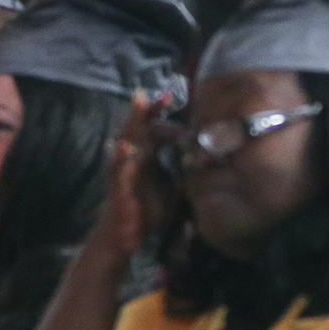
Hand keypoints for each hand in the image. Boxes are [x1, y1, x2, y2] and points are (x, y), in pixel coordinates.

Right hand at [90, 93, 177, 261]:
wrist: (124, 238)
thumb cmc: (148, 210)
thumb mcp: (172, 186)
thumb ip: (184, 170)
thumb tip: (211, 157)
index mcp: (145, 157)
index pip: (151, 128)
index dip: (158, 112)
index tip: (170, 95)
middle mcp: (132, 160)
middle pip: (137, 128)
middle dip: (145, 109)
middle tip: (152, 91)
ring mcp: (122, 173)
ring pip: (126, 141)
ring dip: (133, 122)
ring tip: (140, 104)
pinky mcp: (117, 190)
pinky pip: (117, 173)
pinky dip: (120, 159)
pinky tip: (124, 147)